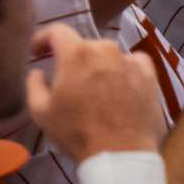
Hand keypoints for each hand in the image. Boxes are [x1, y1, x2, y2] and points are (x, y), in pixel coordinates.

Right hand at [25, 23, 166, 161]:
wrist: (120, 151)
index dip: (43, 39)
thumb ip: (34, 84)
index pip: (58, 32)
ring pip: (108, 55)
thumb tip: (38, 70)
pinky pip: (131, 63)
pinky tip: (118, 90)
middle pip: (83, 46)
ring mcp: (130, 59)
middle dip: (71, 60)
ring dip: (97, 67)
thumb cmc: (76, 132)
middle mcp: (106, 49)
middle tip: (65, 82)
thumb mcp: (41, 112)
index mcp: (77, 54)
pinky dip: (122, 71)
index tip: (37, 52)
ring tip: (92, 92)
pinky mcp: (149, 72)